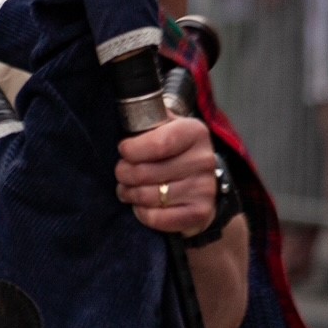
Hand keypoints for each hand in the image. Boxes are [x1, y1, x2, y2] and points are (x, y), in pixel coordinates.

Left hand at [117, 115, 219, 236]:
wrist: (200, 187)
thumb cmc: (171, 153)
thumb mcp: (163, 127)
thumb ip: (148, 117)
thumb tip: (127, 110)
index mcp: (194, 132)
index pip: (158, 143)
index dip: (132, 150)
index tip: (124, 150)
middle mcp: (204, 160)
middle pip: (145, 172)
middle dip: (123, 174)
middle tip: (122, 173)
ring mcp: (204, 188)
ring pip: (147, 196)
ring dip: (129, 194)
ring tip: (129, 189)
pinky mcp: (200, 213)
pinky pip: (156, 217)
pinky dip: (142, 213)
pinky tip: (144, 205)